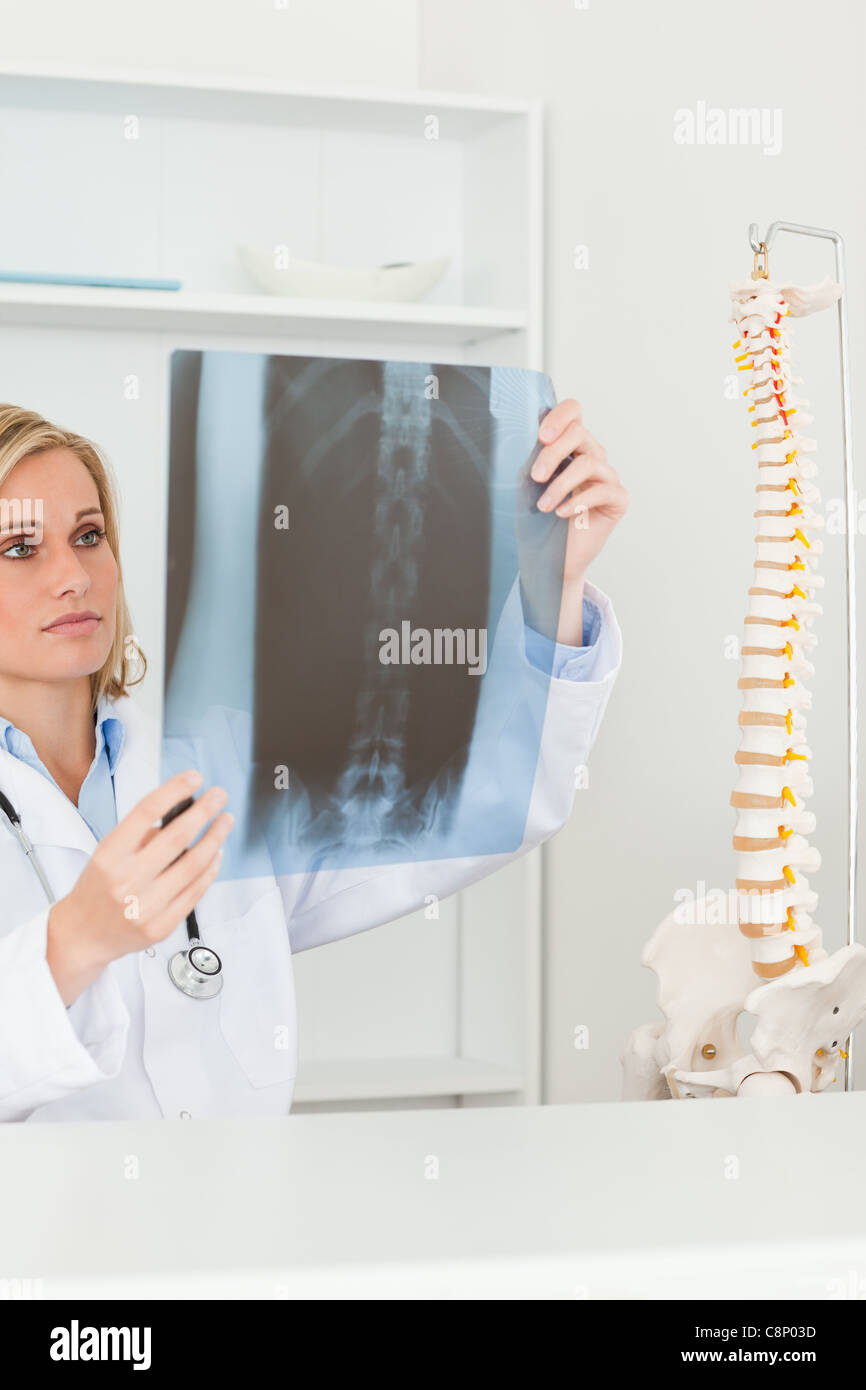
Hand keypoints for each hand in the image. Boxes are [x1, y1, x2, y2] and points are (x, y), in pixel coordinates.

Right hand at [46, 770, 233, 1006]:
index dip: (174, 791)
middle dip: (204, 812)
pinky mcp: (161, 927)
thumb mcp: (108, 853)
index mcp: (110, 855)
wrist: (83, 934)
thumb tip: (185, 813)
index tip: (194, 778)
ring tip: (225, 821)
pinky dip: (210, 870)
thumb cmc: (98, 887)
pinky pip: (195, 893)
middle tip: (219, 796)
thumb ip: (141, 835)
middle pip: (176, 838)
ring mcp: (144, 906)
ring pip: (192, 866)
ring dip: (214, 839)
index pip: (146, 813)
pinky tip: (216, 854)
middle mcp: (126, 879)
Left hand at [533, 398, 628, 582]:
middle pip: (580, 434)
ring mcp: (607, 477)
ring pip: (590, 463)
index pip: (574, 413)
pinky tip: (562, 513)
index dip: (560, 417)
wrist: (549, 558)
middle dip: (553, 453)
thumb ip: (535, 457)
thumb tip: (534, 434)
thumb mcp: (529, 484)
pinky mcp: (618, 500)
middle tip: (536, 476)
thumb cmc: (538, 521)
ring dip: (561, 484)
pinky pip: (603, 490)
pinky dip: (579, 501)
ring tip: (544, 505)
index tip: (541, 436)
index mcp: (571, 447)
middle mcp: (592, 457)